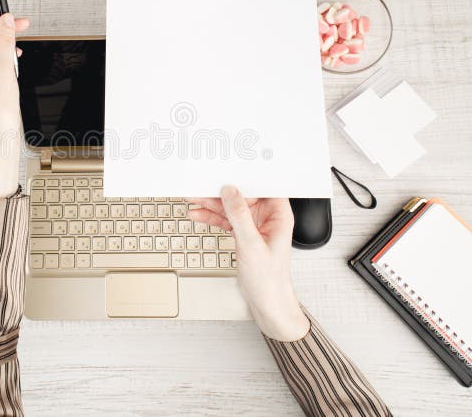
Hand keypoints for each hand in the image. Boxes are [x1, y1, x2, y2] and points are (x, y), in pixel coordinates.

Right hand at [187, 187, 308, 340]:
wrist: (266, 301)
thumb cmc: (269, 278)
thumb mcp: (251, 244)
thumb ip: (240, 216)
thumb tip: (231, 192)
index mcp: (279, 215)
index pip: (264, 186)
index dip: (247, 176)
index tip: (228, 170)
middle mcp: (268, 217)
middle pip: (242, 195)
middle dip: (221, 190)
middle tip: (201, 184)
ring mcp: (254, 225)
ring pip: (231, 207)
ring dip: (212, 204)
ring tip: (193, 197)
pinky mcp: (244, 233)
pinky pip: (226, 220)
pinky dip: (212, 218)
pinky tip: (198, 214)